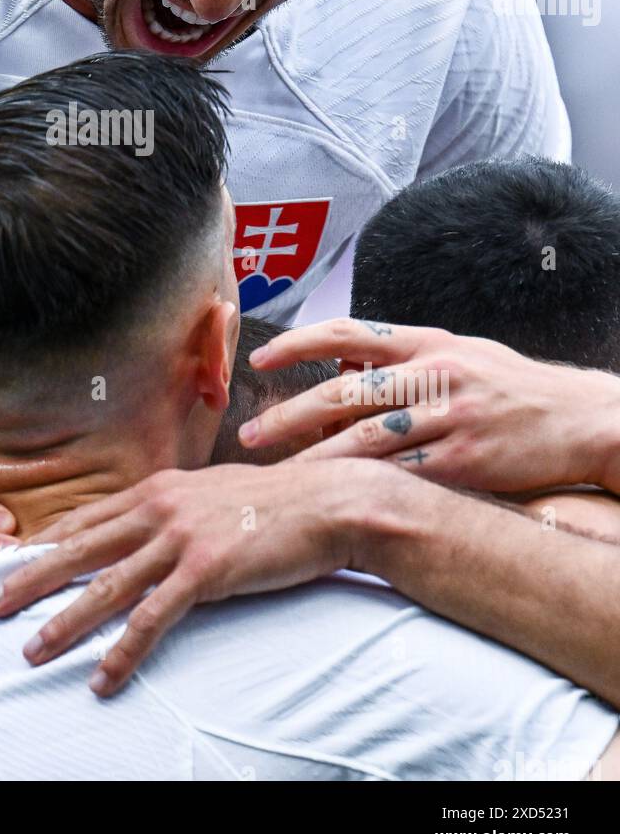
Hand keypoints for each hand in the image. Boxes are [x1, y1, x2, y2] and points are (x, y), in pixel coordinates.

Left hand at [0, 461, 371, 694]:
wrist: (327, 503)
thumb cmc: (273, 502)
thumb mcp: (210, 493)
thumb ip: (173, 508)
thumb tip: (147, 527)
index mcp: (157, 488)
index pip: (85, 518)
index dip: (45, 542)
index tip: (11, 563)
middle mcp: (159, 508)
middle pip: (79, 548)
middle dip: (31, 578)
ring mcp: (180, 539)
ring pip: (106, 586)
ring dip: (65, 622)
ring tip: (33, 651)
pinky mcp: (205, 572)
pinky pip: (152, 619)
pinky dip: (124, 651)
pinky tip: (104, 678)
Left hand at [245, 318, 619, 493]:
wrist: (583, 419)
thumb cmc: (514, 387)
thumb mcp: (462, 353)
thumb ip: (406, 358)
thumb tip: (347, 368)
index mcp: (426, 341)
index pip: (346, 333)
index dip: (298, 344)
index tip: (260, 359)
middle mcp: (433, 373)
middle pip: (344, 392)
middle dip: (290, 414)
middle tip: (250, 434)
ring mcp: (448, 417)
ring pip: (365, 440)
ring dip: (315, 460)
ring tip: (279, 475)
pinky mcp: (464, 461)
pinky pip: (402, 476)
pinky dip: (364, 488)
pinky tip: (335, 500)